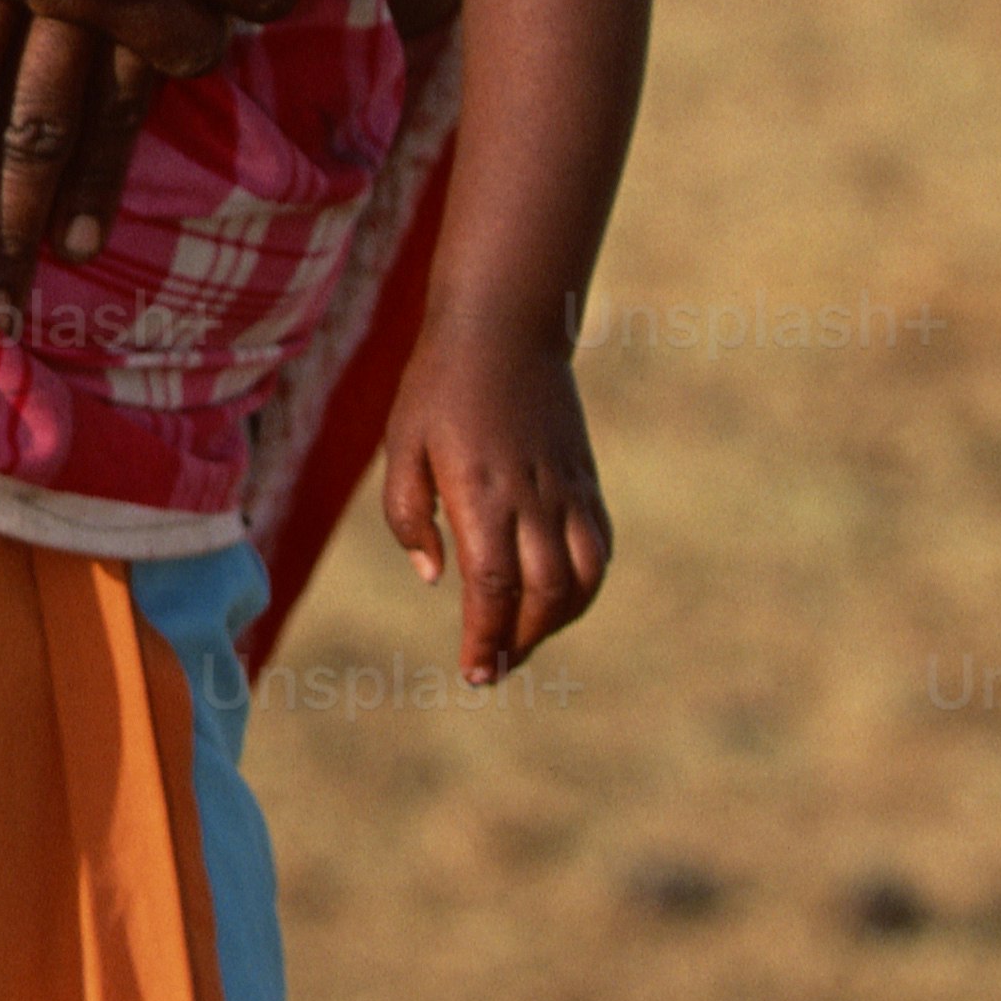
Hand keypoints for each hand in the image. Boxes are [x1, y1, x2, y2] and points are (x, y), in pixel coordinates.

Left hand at [382, 329, 612, 681]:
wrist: (503, 327)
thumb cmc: (439, 386)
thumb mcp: (401, 444)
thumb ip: (406, 515)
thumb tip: (433, 578)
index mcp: (480, 493)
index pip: (492, 588)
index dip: (487, 638)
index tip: (476, 672)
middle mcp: (532, 498)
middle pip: (542, 596)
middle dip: (520, 642)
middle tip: (494, 667)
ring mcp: (566, 489)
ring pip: (582, 580)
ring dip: (556, 622)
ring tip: (523, 640)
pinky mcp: (586, 479)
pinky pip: (599, 548)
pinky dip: (585, 585)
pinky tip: (557, 597)